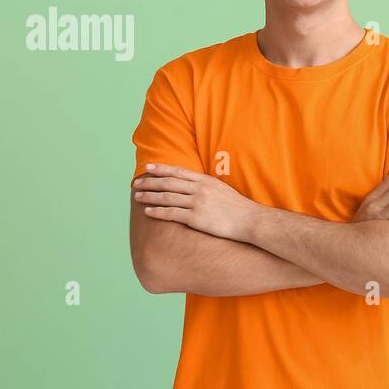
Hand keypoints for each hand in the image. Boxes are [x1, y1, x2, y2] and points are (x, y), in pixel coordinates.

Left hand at [132, 163, 258, 241]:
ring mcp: (197, 203)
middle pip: (169, 183)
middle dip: (150, 183)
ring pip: (167, 197)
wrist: (251, 221)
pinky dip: (158, 212)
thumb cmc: (240, 208)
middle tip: (136, 184)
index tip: (148, 168)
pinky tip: (148, 211)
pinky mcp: (196, 218)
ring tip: (137, 197)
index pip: (178, 172)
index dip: (161, 169)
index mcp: (206, 181)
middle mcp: (200, 189)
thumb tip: (195, 186)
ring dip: (150, 196)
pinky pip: (172, 214)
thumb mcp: (223, 190)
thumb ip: (207, 186)